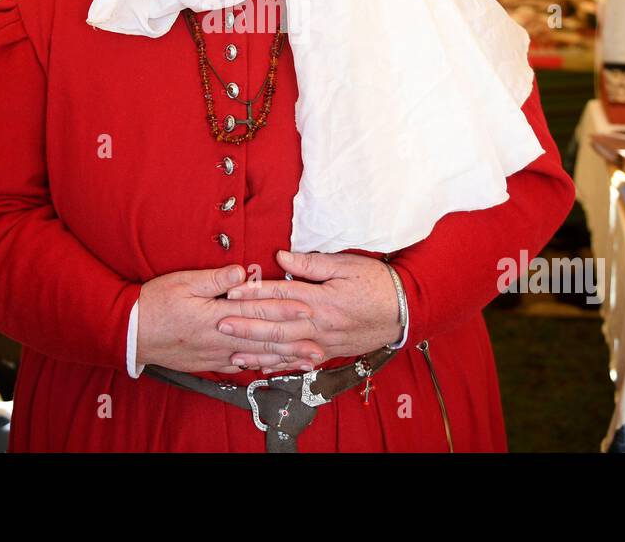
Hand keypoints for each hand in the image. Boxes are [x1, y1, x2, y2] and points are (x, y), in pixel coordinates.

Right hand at [136, 264, 319, 374]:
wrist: (130, 332)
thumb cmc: (155, 303)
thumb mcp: (182, 282)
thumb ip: (214, 279)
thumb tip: (242, 271)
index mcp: (216, 316)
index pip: (257, 311)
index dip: (284, 310)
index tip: (307, 309)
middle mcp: (220, 339)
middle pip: (263, 340)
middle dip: (293, 342)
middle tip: (319, 346)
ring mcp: (215, 354)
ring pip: (255, 358)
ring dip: (283, 359)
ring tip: (305, 362)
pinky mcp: (208, 363)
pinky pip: (240, 366)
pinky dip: (260, 367)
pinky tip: (273, 368)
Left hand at [223, 250, 401, 373]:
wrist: (404, 310)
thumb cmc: (375, 282)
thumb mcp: (345, 264)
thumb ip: (311, 263)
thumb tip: (280, 256)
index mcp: (321, 299)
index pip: (280, 295)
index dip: (254, 293)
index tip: (230, 292)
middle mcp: (319, 324)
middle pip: (276, 326)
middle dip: (246, 325)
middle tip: (220, 324)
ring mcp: (323, 342)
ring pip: (284, 349)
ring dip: (257, 351)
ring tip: (233, 352)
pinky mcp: (329, 352)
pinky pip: (299, 362)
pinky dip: (279, 366)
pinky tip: (262, 368)